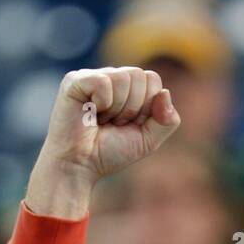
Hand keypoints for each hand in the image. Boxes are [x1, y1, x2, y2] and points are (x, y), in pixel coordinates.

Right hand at [26, 67, 180, 219]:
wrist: (78, 167)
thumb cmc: (108, 153)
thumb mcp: (148, 140)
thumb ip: (167, 121)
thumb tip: (165, 92)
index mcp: (126, 87)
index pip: (152, 79)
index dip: (146, 107)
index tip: (127, 125)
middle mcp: (109, 77)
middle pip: (141, 75)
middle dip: (133, 108)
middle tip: (113, 124)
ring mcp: (91, 76)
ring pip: (124, 77)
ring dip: (117, 108)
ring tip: (101, 120)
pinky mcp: (75, 80)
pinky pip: (104, 82)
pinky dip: (102, 104)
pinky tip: (89, 113)